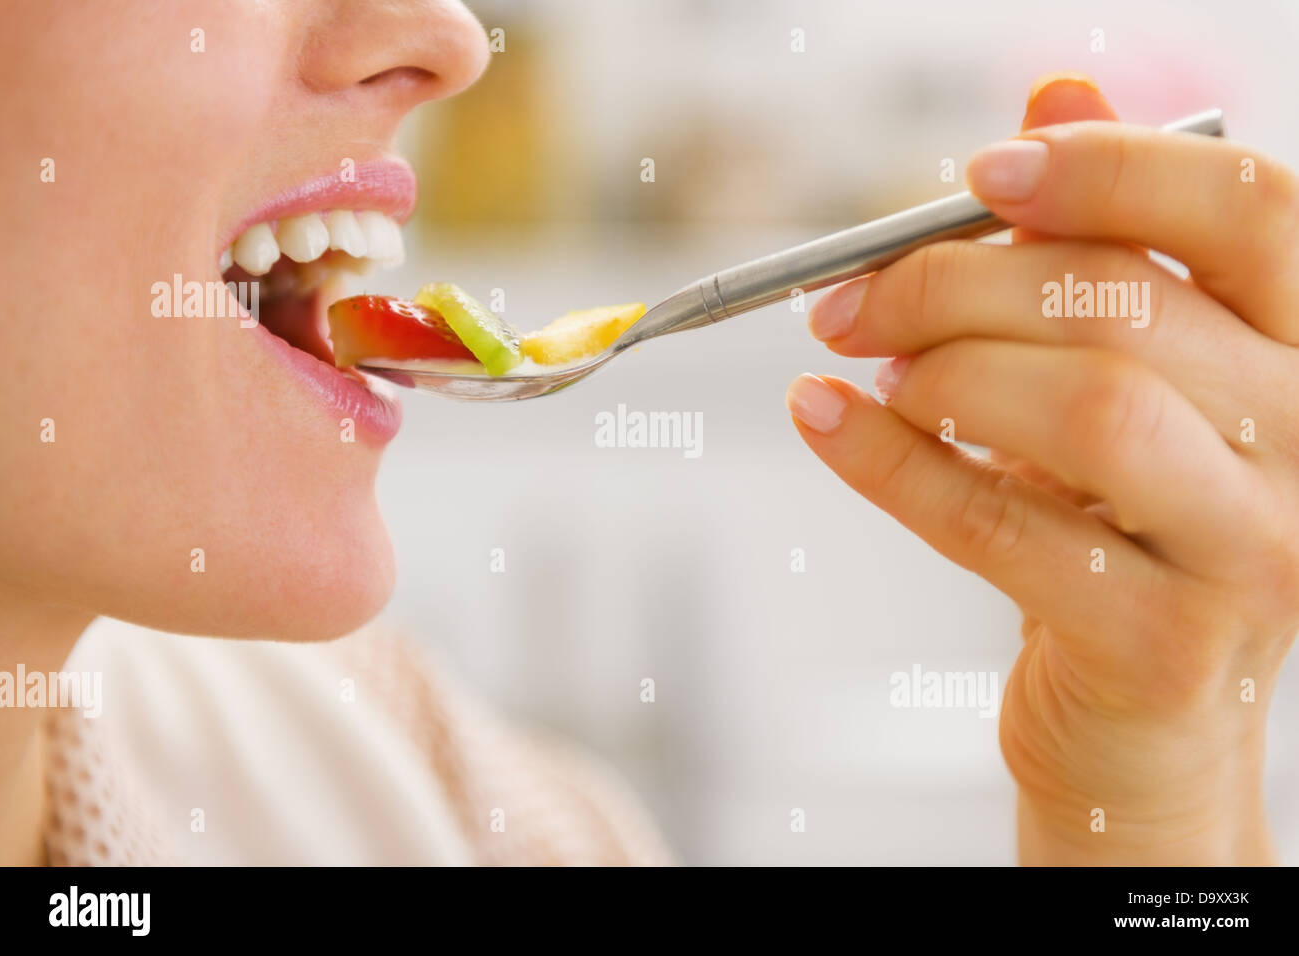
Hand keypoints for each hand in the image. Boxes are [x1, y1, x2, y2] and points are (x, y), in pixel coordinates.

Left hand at [787, 74, 1298, 863]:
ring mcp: (1255, 555)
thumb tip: (1053, 92)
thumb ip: (1108, 240)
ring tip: (871, 371)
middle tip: (853, 297)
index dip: (1112, 166)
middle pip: (1130, 306)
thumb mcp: (1134, 380)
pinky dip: (888, 460)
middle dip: (959, 281)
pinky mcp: (1160, 644)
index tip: (983, 172)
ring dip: (942, 370)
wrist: (1144, 725)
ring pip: (1086, 408)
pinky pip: (999, 523)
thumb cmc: (1129, 533)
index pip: (1250, 209)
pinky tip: (823, 418)